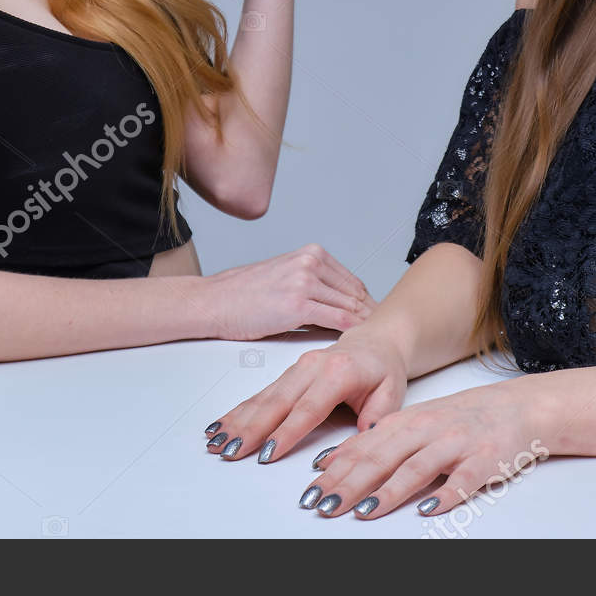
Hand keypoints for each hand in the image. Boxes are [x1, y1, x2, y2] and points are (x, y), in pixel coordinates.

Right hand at [202, 329, 407, 463]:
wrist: (376, 341)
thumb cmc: (383, 368)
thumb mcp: (392, 394)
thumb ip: (375, 419)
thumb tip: (357, 444)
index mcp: (339, 371)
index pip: (309, 407)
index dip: (288, 432)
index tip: (269, 453)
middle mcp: (312, 367)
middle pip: (277, 402)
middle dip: (252, 429)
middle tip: (232, 451)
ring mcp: (297, 368)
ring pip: (263, 398)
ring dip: (239, 421)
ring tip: (218, 441)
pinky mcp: (287, 374)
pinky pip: (260, 394)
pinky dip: (239, 411)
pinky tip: (222, 425)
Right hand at [204, 243, 375, 341]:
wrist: (215, 301)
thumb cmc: (244, 294)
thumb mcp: (285, 276)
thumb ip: (313, 283)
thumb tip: (338, 303)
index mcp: (311, 253)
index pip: (351, 280)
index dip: (366, 302)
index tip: (375, 317)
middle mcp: (311, 263)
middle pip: (354, 293)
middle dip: (368, 315)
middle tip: (380, 333)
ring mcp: (305, 282)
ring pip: (349, 307)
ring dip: (363, 325)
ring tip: (372, 341)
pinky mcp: (298, 305)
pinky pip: (336, 320)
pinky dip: (349, 331)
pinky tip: (354, 342)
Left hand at [297, 380, 548, 520]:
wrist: (519, 407)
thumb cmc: (462, 418)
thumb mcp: (416, 421)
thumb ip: (376, 440)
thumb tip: (328, 462)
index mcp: (407, 421)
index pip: (363, 446)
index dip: (335, 469)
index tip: (310, 491)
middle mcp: (427, 429)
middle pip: (382, 457)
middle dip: (350, 483)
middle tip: (324, 505)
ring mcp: (456, 444)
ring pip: (416, 467)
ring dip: (388, 491)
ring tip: (364, 511)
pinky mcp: (484, 460)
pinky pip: (463, 479)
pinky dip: (445, 495)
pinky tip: (429, 509)